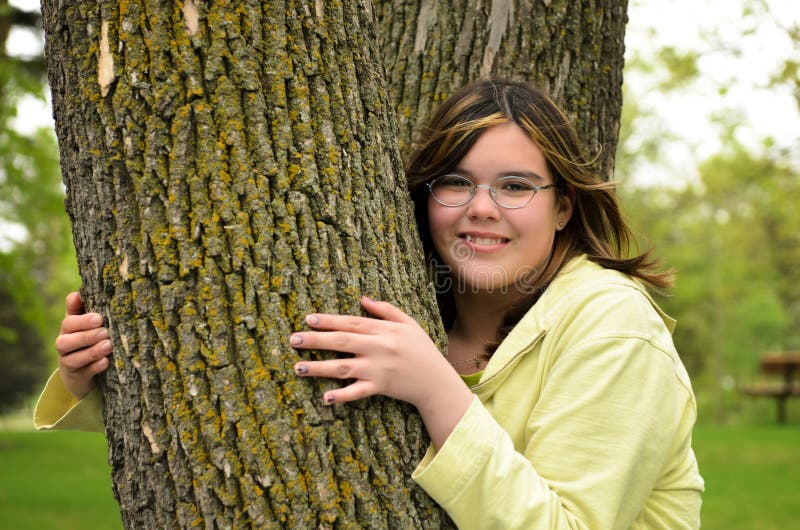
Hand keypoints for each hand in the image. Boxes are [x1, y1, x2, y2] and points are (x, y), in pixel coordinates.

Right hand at [54, 292, 111, 398]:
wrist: (80, 374)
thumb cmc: (87, 340)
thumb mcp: (85, 324)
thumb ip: (81, 308)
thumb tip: (78, 292)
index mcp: (68, 329)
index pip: (69, 321)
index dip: (81, 319)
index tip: (98, 317)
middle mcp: (64, 345)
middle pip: (67, 339)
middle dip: (86, 335)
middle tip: (105, 331)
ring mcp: (69, 363)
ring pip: (73, 358)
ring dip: (91, 351)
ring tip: (108, 345)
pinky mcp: (77, 378)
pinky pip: (83, 373)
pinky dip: (94, 367)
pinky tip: (106, 362)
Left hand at [291, 296, 472, 448]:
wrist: (436, 381)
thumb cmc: (422, 349)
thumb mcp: (408, 323)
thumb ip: (386, 310)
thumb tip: (362, 299)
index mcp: (383, 330)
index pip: (351, 322)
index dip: (329, 320)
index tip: (308, 319)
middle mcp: (378, 348)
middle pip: (341, 342)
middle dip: (316, 340)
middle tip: (293, 339)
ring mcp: (378, 369)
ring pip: (343, 367)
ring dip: (319, 368)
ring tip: (297, 367)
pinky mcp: (380, 388)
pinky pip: (357, 392)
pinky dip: (342, 396)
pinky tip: (325, 397)